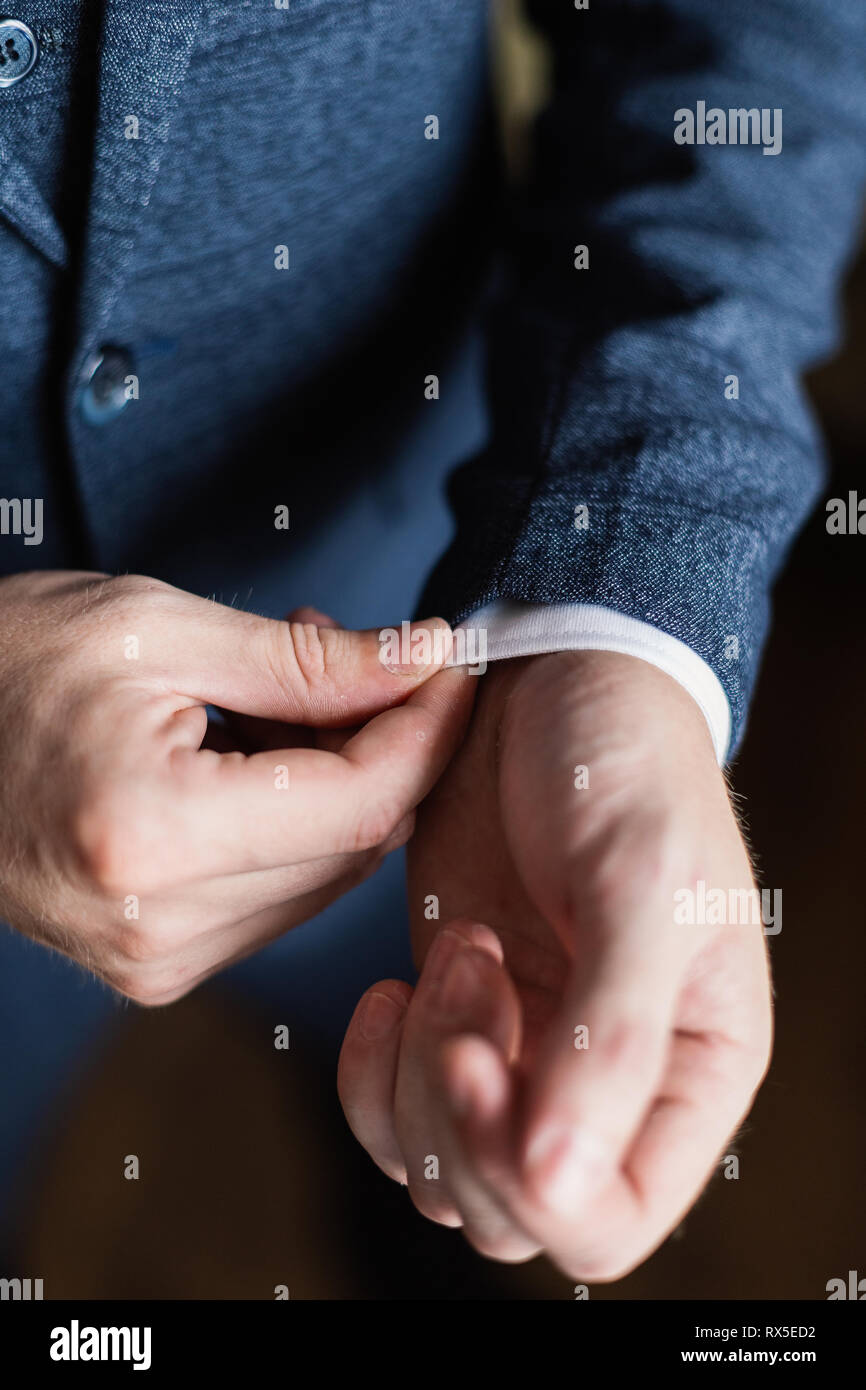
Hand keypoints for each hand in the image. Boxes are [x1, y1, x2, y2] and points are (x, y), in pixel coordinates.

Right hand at [0, 571, 471, 1003]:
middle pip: (354, 844)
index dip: (427, 728)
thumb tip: (422, 657)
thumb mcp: (155, 629)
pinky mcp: (151, 964)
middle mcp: (153, 923)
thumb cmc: (1, 664)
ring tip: (286, 691)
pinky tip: (256, 751)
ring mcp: (150, 959)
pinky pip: (276, 894)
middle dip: (387, 744)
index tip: (451, 662)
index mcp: (150, 833)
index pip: (360, 801)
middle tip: (363, 654)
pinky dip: (293, 821)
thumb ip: (306, 660)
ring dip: (339, 781)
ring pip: (326, 875)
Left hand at [338, 651, 771, 1279]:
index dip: (529, 1178)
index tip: (479, 1057)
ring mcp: (525, 1056)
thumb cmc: (627, 769)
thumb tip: (558, 1185)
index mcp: (692, 1071)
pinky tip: (386, 985)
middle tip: (467, 969)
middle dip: (459, 1113)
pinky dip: (369, 1073)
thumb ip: (614, 1038)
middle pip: (508, 1209)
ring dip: (414, 1080)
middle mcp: (610, 1085)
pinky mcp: (457, 1018)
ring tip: (454, 947)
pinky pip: (393, 1113)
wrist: (554, 683)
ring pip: (439, 1172)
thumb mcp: (644, 888)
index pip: (608, 1221)